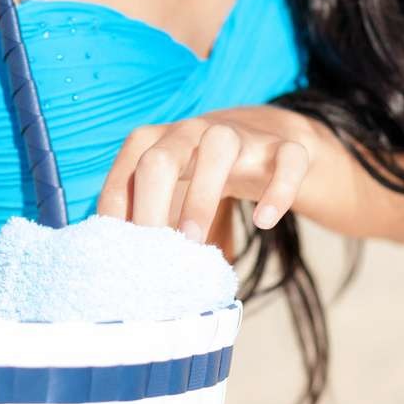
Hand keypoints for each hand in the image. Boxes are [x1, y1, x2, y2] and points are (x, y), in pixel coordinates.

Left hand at [95, 105, 317, 243]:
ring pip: (218, 147)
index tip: (117, 252)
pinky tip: (264, 221)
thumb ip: (145, 218)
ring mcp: (238, 136)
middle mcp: (191, 131)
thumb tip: (121, 273)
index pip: (126, 170)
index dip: (117, 210)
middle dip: (151, 204)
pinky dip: (277, 188)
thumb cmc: (198, 176)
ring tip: (194, 240)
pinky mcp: (281, 147)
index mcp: (157, 141)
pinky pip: (285, 160)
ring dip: (201, 195)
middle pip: (161, 157)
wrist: (260, 141)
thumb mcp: (168, 191)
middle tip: (153, 252)